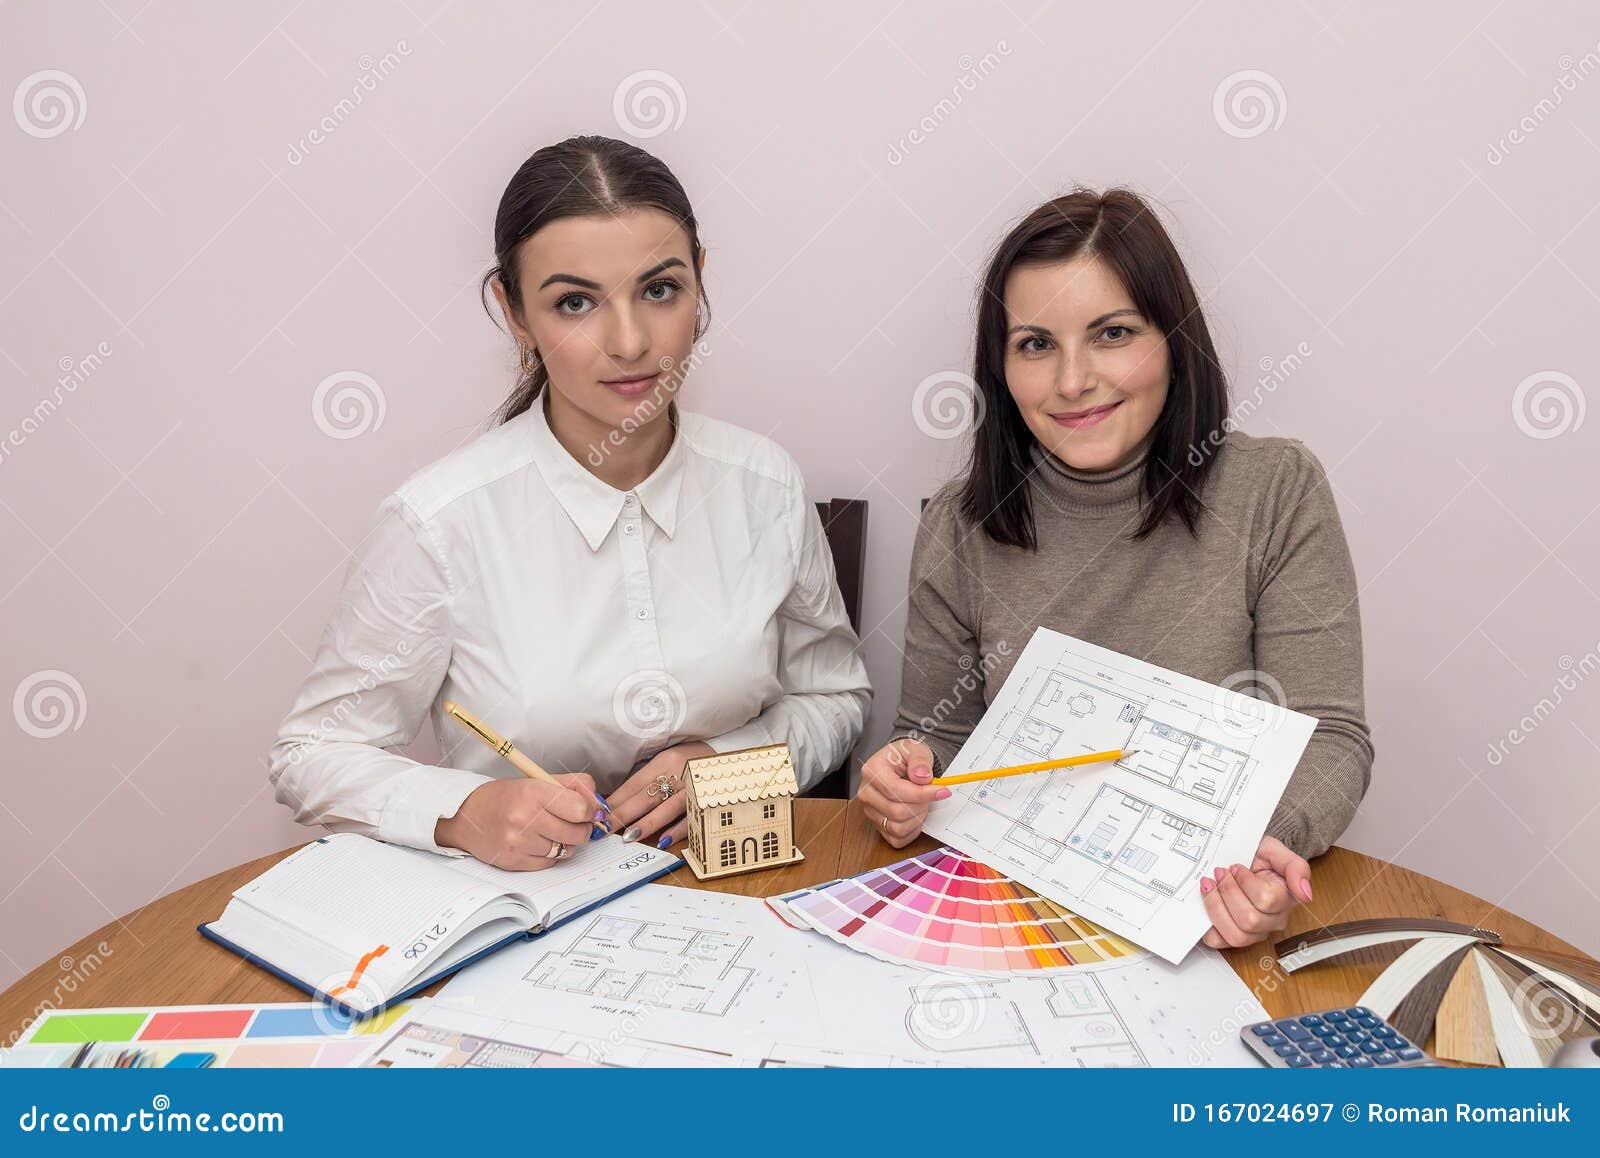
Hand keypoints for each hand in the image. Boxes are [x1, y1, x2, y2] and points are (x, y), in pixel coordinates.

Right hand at [434, 773, 604, 869]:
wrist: (468, 818)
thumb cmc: (507, 797)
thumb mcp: (537, 780)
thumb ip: (573, 786)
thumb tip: (600, 803)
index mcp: (534, 792)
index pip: (581, 809)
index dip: (589, 811)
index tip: (586, 811)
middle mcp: (525, 818)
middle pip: (579, 833)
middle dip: (581, 829)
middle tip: (570, 822)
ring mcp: (519, 842)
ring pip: (566, 850)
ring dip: (564, 842)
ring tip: (548, 830)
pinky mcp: (515, 862)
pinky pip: (550, 863)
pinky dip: (549, 855)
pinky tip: (535, 842)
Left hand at [607, 741, 715, 848]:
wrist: (731, 758)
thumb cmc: (693, 761)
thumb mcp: (670, 760)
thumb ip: (648, 779)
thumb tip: (617, 802)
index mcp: (665, 761)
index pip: (635, 784)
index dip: (615, 801)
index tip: (598, 814)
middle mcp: (679, 774)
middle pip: (646, 797)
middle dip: (623, 815)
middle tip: (604, 829)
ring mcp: (695, 789)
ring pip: (667, 809)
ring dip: (647, 824)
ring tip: (627, 837)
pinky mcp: (708, 803)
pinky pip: (691, 819)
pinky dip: (677, 831)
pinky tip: (663, 841)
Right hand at [858, 738, 947, 847]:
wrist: (902, 765)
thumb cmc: (906, 758)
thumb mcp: (916, 750)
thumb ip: (920, 761)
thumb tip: (922, 776)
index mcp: (872, 771)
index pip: (895, 790)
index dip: (921, 794)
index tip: (942, 790)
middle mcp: (867, 793)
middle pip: (897, 812)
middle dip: (921, 805)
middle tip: (930, 794)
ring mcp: (870, 811)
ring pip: (897, 828)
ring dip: (917, 818)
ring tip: (921, 803)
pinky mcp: (877, 826)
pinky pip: (897, 838)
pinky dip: (911, 830)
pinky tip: (915, 814)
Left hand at [1199, 835, 1312, 948]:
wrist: (1240, 857)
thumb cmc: (1258, 857)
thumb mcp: (1276, 850)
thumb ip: (1296, 867)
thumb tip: (1305, 894)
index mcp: (1286, 900)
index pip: (1266, 900)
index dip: (1245, 882)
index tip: (1235, 866)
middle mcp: (1273, 921)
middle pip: (1250, 920)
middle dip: (1228, 892)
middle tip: (1219, 873)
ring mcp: (1254, 932)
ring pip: (1237, 935)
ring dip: (1216, 907)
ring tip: (1209, 885)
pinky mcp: (1233, 937)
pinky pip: (1220, 942)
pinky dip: (1209, 925)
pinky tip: (1206, 904)